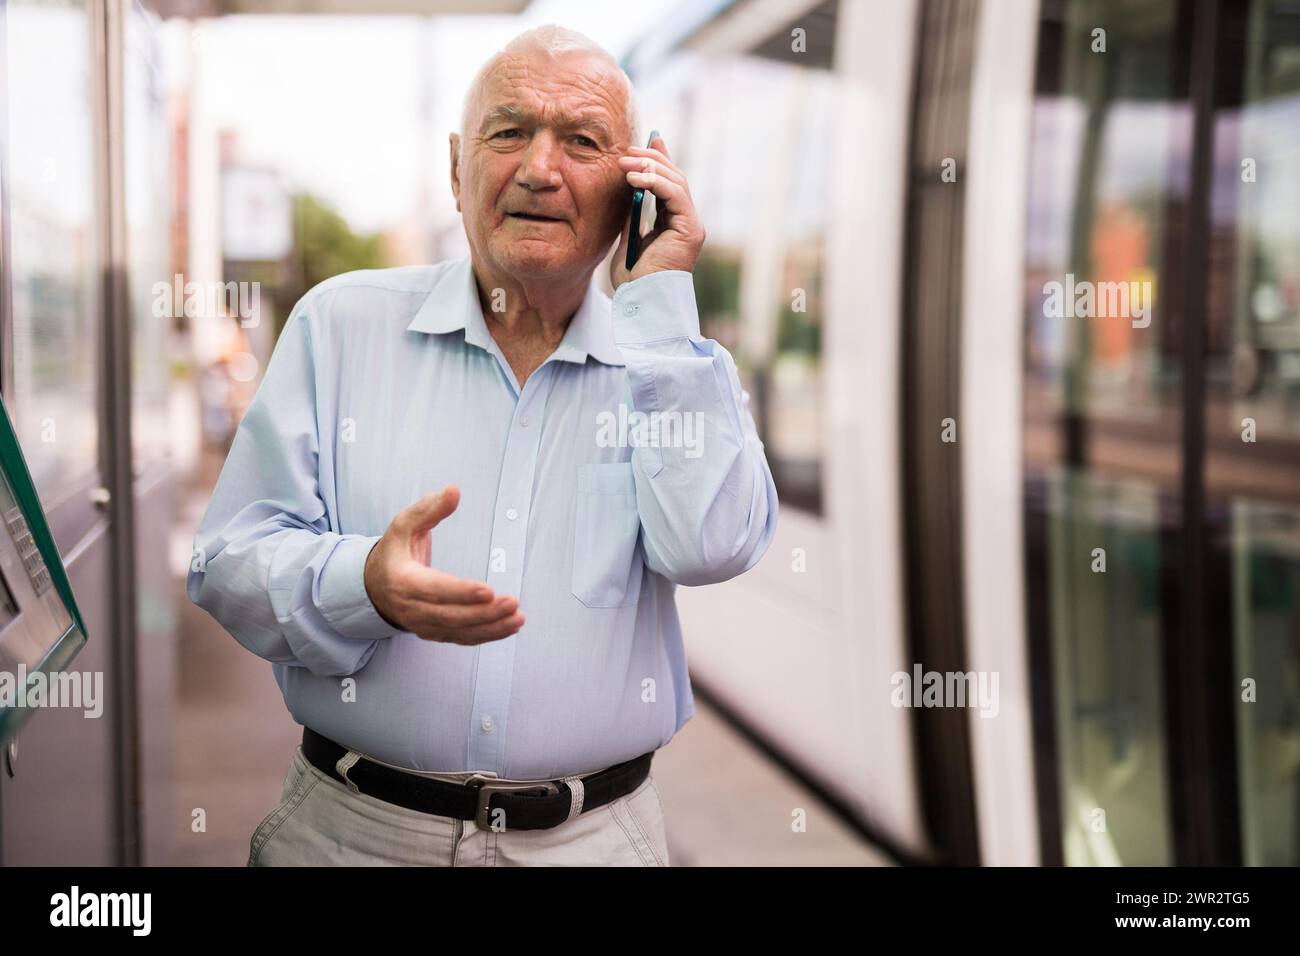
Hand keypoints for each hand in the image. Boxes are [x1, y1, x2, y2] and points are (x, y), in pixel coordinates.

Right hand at [363, 486, 522, 644]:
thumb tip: (454, 491)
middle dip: (483, 613)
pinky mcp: (435, 633)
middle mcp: (412, 608)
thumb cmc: (394, 552)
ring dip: (491, 628)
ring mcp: (423, 625)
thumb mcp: (404, 525)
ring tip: (517, 618)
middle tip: (512, 603)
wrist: (375, 586)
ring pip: (459, 631)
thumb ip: (429, 509)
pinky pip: (462, 638)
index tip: (488, 590)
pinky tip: (509, 627)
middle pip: (450, 616)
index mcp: (403, 580)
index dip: (461, 592)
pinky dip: (487, 635)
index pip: (434, 589)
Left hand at [609, 133, 705, 289]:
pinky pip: (677, 195)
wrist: (642, 303)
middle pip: (674, 178)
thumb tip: (629, 187)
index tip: (646, 141)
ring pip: (677, 182)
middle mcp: (687, 223)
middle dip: (651, 159)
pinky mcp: (691, 231)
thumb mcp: (628, 238)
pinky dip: (656, 182)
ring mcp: (691, 226)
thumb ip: (632, 214)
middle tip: (626, 151)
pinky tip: (634, 179)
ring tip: (625, 163)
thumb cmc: (633, 281)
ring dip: (650, 167)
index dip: (660, 160)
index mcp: (674, 224)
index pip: (669, 184)